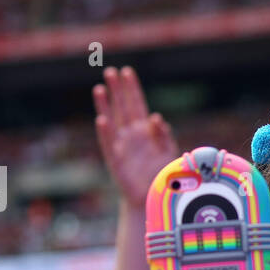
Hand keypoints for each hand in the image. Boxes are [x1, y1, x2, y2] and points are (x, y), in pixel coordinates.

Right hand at [94, 66, 177, 210]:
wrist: (152, 199)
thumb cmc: (161, 175)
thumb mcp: (168, 153)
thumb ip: (163, 135)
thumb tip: (156, 117)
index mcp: (145, 131)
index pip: (137, 104)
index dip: (132, 89)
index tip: (127, 71)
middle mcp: (131, 135)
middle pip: (123, 108)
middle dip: (117, 90)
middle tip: (110, 71)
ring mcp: (122, 146)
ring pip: (112, 121)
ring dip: (106, 105)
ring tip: (100, 88)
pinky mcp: (116, 161)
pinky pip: (109, 144)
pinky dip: (106, 132)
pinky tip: (102, 119)